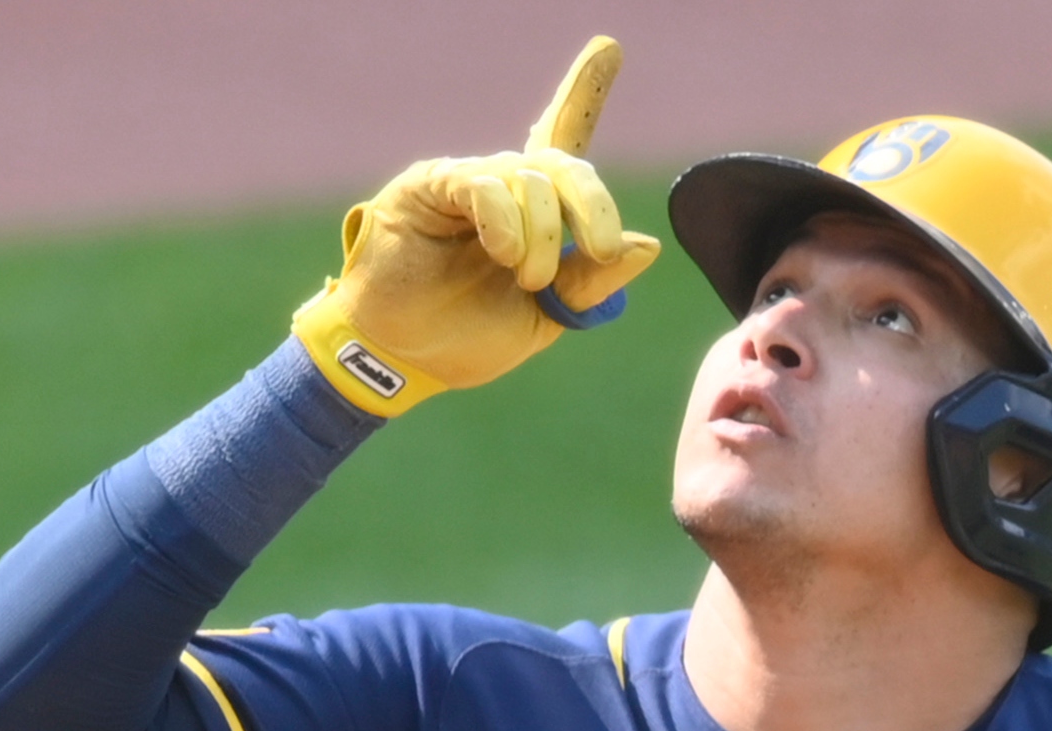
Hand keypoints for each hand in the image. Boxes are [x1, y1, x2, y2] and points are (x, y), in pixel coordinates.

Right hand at [291, 35, 665, 416]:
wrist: (407, 361)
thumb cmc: (470, 337)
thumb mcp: (546, 314)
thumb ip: (591, 281)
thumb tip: (644, 244)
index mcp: (533, 213)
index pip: (564, 141)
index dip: (585, 92)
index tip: (610, 48)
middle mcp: (502, 187)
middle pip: (562, 164)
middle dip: (593, 204)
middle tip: (600, 250)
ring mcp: (467, 183)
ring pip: (529, 178)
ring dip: (544, 234)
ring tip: (528, 278)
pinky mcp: (430, 186)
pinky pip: (483, 185)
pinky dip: (505, 221)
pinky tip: (502, 254)